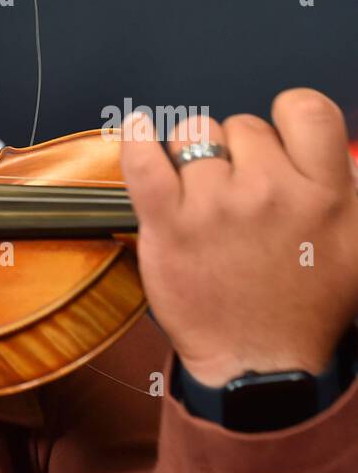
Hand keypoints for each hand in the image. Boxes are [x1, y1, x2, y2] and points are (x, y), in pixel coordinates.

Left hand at [120, 88, 357, 387]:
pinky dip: (136, 139)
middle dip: (235, 155)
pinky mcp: (169, 227)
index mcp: (326, 191)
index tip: (272, 142)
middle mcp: (272, 191)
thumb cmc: (305, 308)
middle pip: (240, 127)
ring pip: (192, 139)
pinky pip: (143, 162)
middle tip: (235, 199)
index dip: (284, 120)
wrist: (260, 363)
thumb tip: (326, 149)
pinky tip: (138, 128)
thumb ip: (345, 189)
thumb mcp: (356, 242)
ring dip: (191, 159)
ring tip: (198, 197)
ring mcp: (217, 207)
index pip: (306, 109)